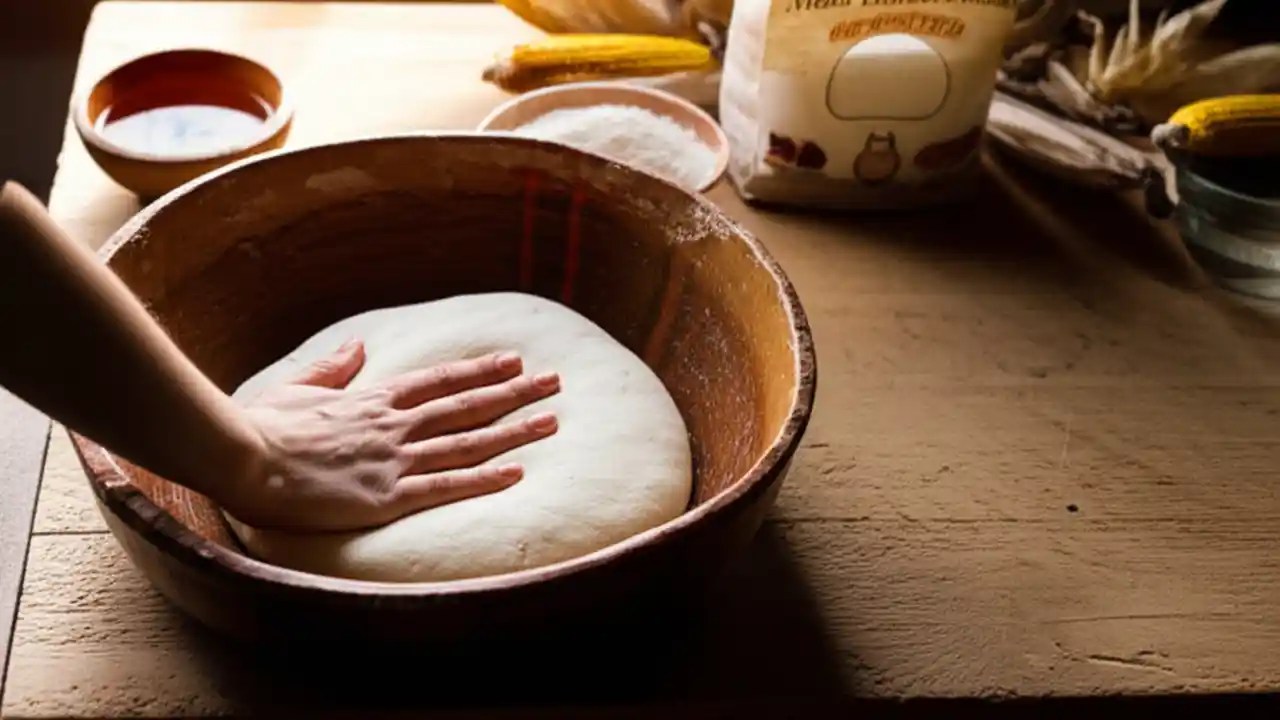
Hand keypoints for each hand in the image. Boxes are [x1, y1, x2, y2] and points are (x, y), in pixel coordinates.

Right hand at [225, 340, 559, 530]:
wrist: (241, 457)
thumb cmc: (260, 426)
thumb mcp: (297, 387)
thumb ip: (332, 367)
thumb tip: (356, 347)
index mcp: (373, 400)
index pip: (440, 380)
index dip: (481, 371)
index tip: (515, 362)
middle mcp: (393, 425)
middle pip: (466, 405)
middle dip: (515, 393)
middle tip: (555, 382)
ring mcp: (393, 459)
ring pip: (466, 442)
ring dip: (512, 432)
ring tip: (551, 422)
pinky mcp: (386, 497)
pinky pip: (445, 487)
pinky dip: (483, 479)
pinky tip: (516, 473)